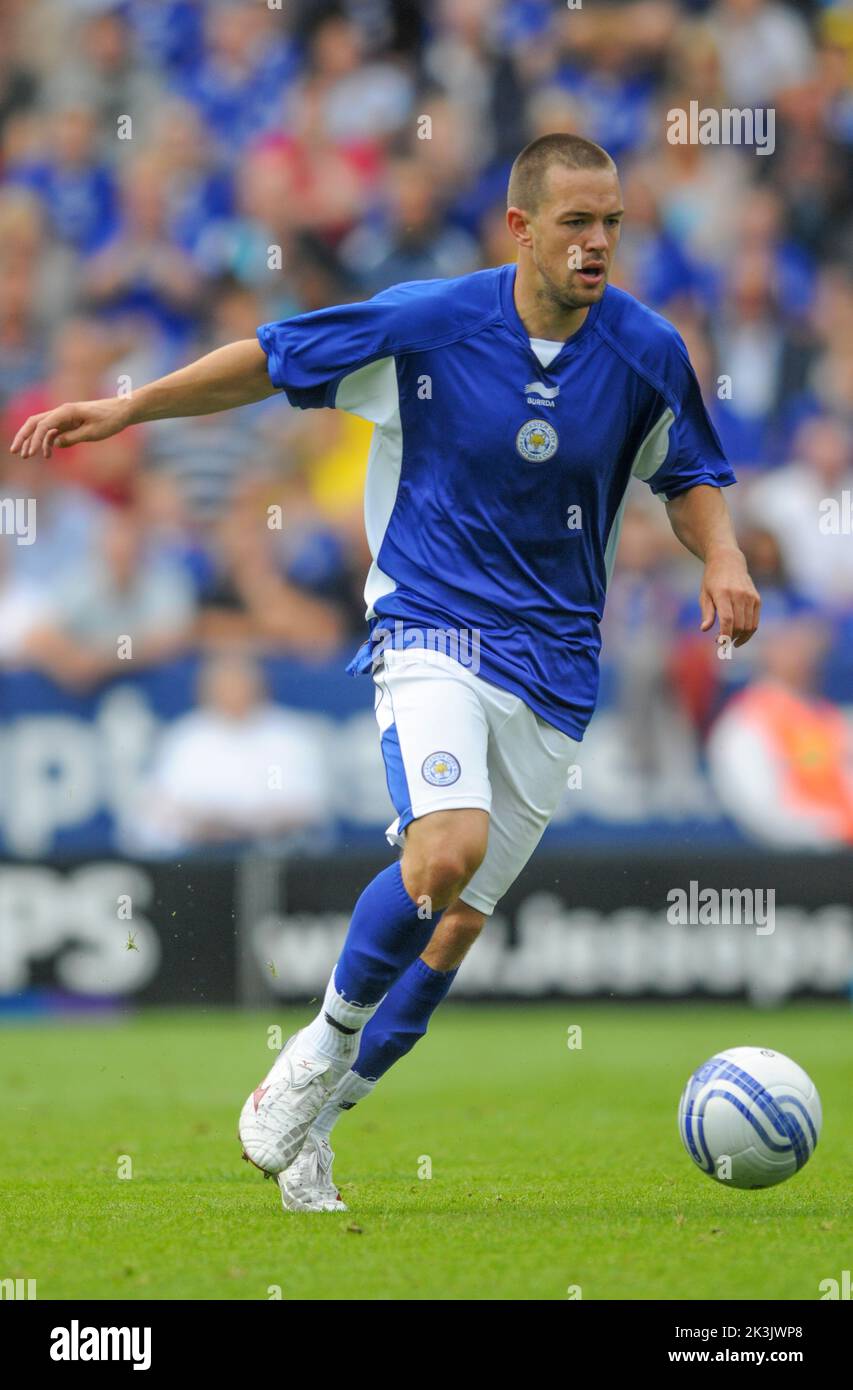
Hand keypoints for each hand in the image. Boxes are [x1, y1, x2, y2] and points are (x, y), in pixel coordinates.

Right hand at [10, 397, 133, 458]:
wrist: (122, 410)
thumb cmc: (111, 420)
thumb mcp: (94, 432)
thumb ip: (73, 438)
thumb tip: (56, 443)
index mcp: (67, 411)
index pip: (44, 426)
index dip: (35, 440)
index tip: (31, 454)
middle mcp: (62, 412)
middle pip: (35, 422)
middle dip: (24, 436)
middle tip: (16, 452)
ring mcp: (64, 416)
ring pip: (41, 425)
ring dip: (32, 439)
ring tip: (26, 455)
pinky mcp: (69, 422)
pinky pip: (52, 430)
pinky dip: (46, 441)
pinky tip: (47, 454)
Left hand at [699, 546, 759, 647]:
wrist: (728, 561)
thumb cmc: (712, 580)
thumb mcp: (704, 595)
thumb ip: (707, 613)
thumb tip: (704, 629)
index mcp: (723, 593)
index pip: (727, 619)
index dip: (725, 634)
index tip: (720, 643)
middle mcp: (739, 595)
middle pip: (739, 625)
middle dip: (731, 637)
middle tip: (721, 642)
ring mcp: (750, 597)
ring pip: (749, 626)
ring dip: (740, 637)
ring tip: (730, 640)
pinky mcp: (757, 599)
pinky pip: (755, 621)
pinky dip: (749, 632)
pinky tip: (740, 636)